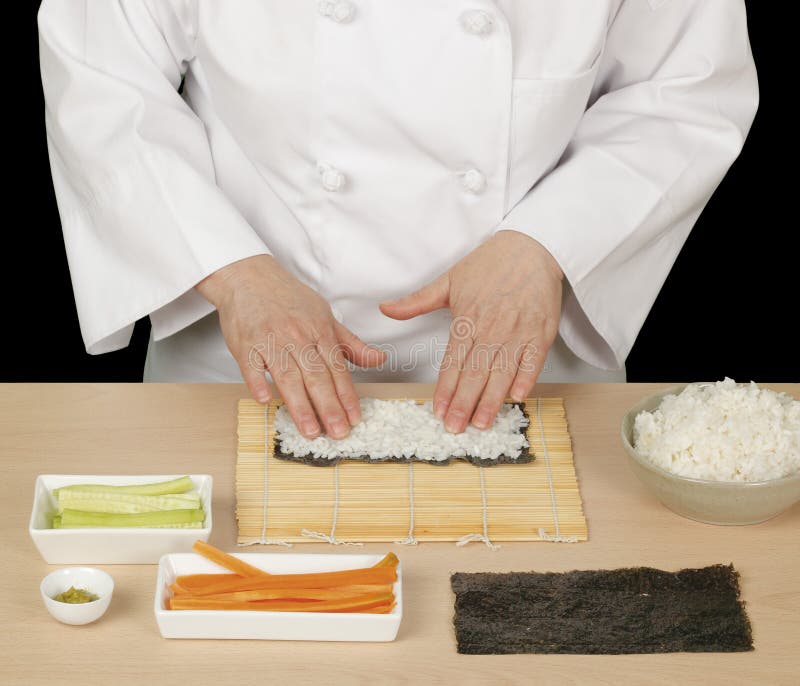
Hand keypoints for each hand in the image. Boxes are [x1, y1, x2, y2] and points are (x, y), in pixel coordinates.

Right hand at [197, 255, 385, 438]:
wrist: (250, 277)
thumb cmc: (288, 299)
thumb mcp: (325, 316)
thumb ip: (351, 343)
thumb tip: (379, 359)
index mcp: (319, 331)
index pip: (337, 369)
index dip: (346, 396)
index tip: (354, 418)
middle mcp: (297, 337)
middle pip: (316, 376)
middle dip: (328, 407)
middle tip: (337, 432)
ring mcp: (270, 340)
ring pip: (287, 376)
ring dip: (299, 405)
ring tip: (310, 430)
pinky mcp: (245, 343)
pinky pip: (251, 366)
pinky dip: (257, 382)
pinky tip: (266, 400)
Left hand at [380, 230, 562, 432]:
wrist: (531, 245)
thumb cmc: (490, 263)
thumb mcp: (449, 279)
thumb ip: (417, 301)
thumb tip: (385, 308)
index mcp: (467, 319)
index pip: (452, 362)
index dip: (445, 389)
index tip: (438, 411)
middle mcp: (491, 328)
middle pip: (475, 373)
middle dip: (464, 403)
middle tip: (455, 427)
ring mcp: (518, 331)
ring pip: (501, 372)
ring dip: (491, 399)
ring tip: (482, 423)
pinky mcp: (541, 331)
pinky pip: (533, 360)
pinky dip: (526, 378)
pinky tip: (516, 396)